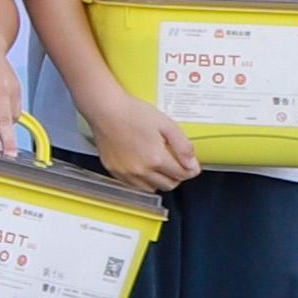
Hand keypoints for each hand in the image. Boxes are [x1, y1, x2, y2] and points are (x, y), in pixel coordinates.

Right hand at [77, 79, 195, 194]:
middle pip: (168, 185)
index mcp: (156, 159)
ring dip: (159, 180)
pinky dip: (142, 180)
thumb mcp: (166, 124)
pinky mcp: (114, 171)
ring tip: (158, 165)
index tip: (191, 164)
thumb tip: (193, 165)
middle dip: (177, 176)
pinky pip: (133, 185)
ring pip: (151, 188)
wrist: (104, 109)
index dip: (191, 169)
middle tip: (176, 164)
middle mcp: (141, 170)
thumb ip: (183, 146)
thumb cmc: (133, 113)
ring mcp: (125, 173)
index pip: (182, 175)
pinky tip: (142, 166)